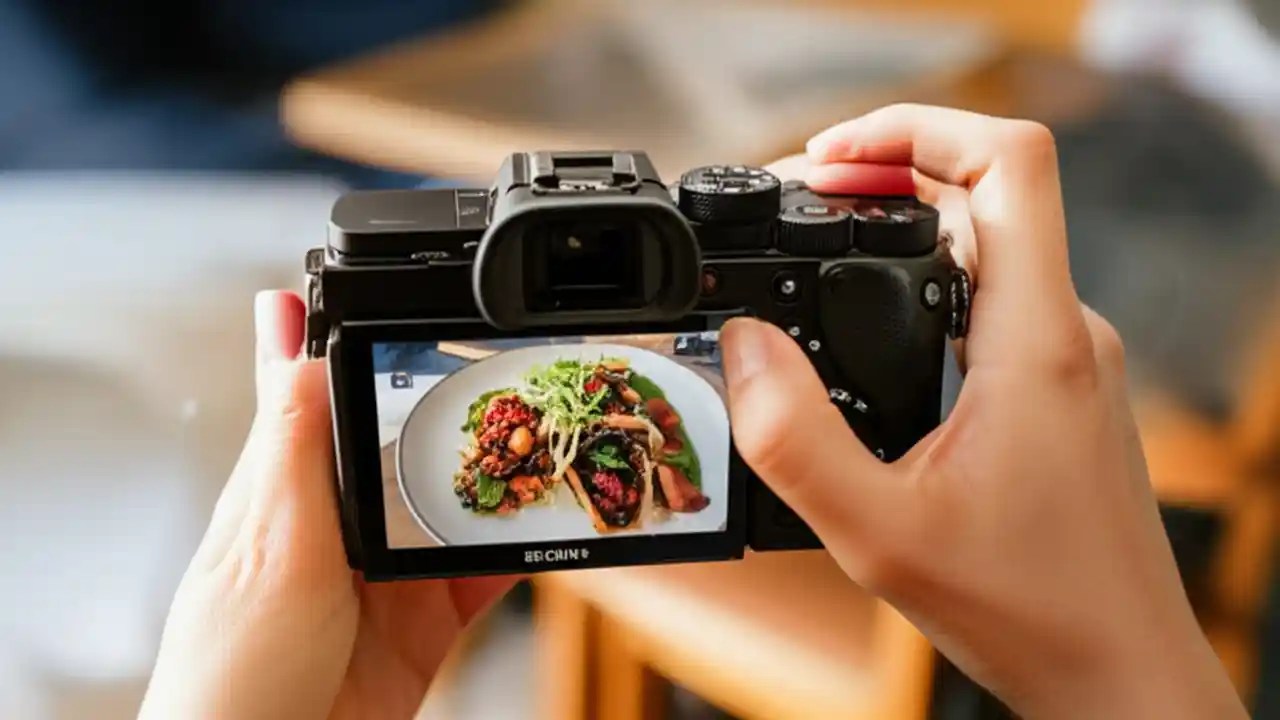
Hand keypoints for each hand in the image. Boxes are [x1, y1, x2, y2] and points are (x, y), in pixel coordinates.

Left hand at [139, 291, 517, 719]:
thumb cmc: (233, 676)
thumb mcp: (270, 546)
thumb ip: (293, 447)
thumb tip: (291, 331)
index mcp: (285, 487)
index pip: (320, 388)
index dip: (357, 339)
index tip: (404, 291)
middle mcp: (337, 523)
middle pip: (404, 442)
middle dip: (454, 406)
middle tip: (514, 363)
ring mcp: (383, 573)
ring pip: (451, 504)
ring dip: (494, 478)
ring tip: (543, 439)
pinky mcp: (422, 623)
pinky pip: (480, 575)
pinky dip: (515, 553)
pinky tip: (544, 531)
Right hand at [723, 105, 1246, 718]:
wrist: (1116, 670)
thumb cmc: (1028, 608)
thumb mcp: (878, 533)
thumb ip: (793, 439)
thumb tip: (742, 348)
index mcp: (1034, 340)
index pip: (1006, 161)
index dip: (915, 127)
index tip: (831, 157)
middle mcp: (1064, 332)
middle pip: (985, 189)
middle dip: (886, 170)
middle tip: (800, 197)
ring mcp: (1067, 357)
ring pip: (988, 242)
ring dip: (904, 223)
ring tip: (820, 240)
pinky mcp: (1058, 386)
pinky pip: (991, 295)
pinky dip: (922, 278)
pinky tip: (867, 319)